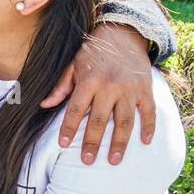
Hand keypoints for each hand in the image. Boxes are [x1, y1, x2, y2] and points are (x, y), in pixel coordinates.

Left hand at [40, 23, 155, 165]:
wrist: (123, 33)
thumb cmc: (92, 53)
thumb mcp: (72, 65)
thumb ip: (60, 86)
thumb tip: (44, 104)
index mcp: (90, 80)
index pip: (76, 109)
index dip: (69, 127)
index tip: (62, 144)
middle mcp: (110, 85)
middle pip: (100, 119)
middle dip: (92, 142)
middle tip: (86, 161)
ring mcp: (130, 88)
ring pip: (125, 120)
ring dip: (119, 143)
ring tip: (113, 161)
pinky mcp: (146, 88)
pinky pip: (149, 111)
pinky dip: (149, 127)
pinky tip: (145, 142)